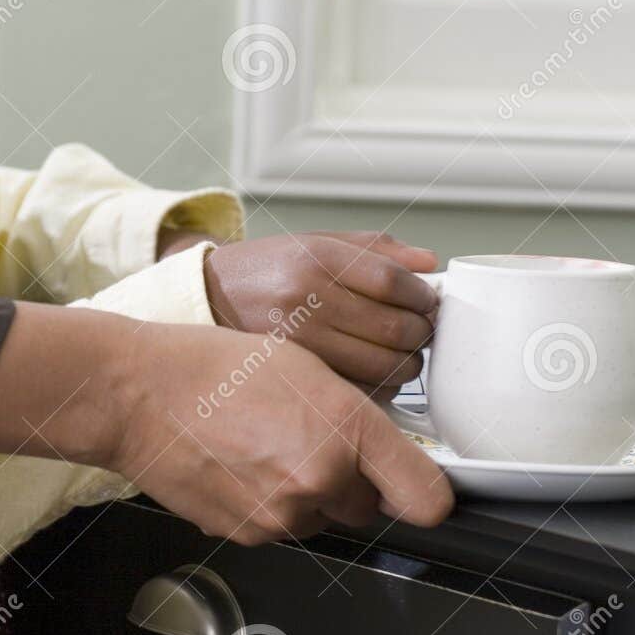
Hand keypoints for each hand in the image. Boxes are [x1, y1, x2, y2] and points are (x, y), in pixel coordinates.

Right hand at [107, 318, 454, 541]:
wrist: (138, 395)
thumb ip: (352, 416)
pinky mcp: (249, 534)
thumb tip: (382, 454)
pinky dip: (268, 504)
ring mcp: (283, 514)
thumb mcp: (303, 365)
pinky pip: (280, 526)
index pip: (426, 497)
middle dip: (349, 480)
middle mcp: (321, 478)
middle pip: (368, 506)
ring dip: (306, 493)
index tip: (419, 488)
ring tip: (262, 446)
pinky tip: (240, 465)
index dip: (426, 495)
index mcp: (344, 428)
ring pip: (321, 517)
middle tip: (306, 440)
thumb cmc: (210, 368)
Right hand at [198, 232, 439, 397]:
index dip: (422, 297)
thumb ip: (374, 249)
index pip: (393, 281)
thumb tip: (428, 263)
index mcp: (316, 259)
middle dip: (421, 335)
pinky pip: (355, 391)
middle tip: (422, 332)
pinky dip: (378, 389)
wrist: (205, 302)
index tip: (428, 302)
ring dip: (405, 366)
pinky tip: (373, 375)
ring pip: (380, 366)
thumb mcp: (315, 242)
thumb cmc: (263, 271)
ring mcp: (297, 341)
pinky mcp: (292, 376)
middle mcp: (305, 299)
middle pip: (393, 328)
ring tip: (401, 355)